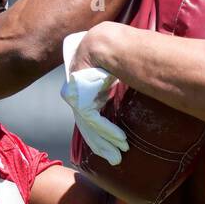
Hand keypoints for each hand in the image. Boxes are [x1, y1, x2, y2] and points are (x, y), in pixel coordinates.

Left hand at [60, 31, 128, 165]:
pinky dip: (109, 132)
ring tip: (119, 156)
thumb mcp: (110, 71)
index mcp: (80, 90)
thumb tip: (128, 85)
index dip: (98, 133)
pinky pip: (97, 122)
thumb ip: (112, 83)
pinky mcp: (82, 102)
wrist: (104, 43)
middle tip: (115, 160)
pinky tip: (121, 141)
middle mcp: (76, 97)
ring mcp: (77, 100)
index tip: (110, 145)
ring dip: (108, 143)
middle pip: (88, 128)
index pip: (88, 117)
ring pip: (92, 129)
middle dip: (103, 146)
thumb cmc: (110, 52)